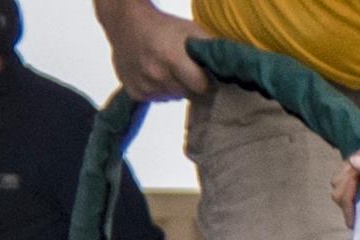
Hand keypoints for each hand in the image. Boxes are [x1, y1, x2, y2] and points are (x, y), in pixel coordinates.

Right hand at [94, 0, 209, 100]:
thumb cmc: (164, 26)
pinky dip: (159, 89)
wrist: (126, 22)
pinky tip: (154, 74)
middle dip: (190, 84)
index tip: (204, 74)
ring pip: (172, 97)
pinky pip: (156, 98)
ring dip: (174, 87)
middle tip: (183, 68)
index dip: (205, 81)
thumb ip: (212, 51)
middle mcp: (156, 74)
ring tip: (167, 68)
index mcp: (171, 57)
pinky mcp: (134, 91)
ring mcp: (143, 84)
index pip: (202, 86)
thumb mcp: (192, 31)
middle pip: (188, 94)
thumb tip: (233, 70)